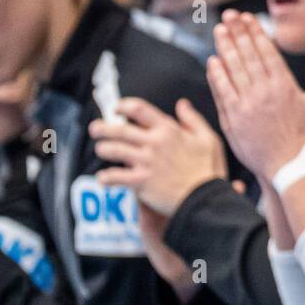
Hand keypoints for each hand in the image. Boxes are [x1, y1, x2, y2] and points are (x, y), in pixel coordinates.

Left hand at [90, 97, 227, 215]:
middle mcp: (154, 143)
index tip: (116, 109)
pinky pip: (115, 177)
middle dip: (102, 128)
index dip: (123, 106)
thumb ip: (193, 120)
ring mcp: (145, 162)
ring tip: (100, 149)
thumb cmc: (209, 170)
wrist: (205, 199)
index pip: (139, 109)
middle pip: (119, 129)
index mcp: (169, 130)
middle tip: (95, 128)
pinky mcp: (140, 182)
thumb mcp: (209, 139)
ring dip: (103, 148)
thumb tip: (182, 104)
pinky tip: (103, 178)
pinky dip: (105, 177)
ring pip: (113, 150)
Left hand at [207, 11, 304, 182]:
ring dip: (224, 48)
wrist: (293, 169)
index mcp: (284, 86)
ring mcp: (245, 106)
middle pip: (246, 56)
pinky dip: (216, 75)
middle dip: (237, 33)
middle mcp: (263, 92)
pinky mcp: (233, 120)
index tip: (246, 18)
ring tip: (219, 31)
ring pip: (231, 70)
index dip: (254, 32)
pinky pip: (221, 92)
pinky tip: (213, 62)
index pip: (265, 52)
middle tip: (229, 17)